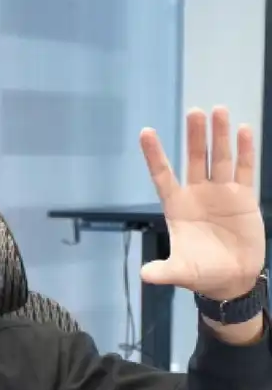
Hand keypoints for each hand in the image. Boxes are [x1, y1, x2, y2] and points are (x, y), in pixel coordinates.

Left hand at [139, 106, 264, 300]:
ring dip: (219, 136)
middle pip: (194, 159)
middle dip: (194, 136)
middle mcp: (197, 194)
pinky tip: (243, 130)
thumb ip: (164, 271)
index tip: (146, 132)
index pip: (163, 175)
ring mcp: (220, 192)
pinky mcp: (243, 196)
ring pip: (218, 158)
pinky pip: (243, 169)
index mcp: (177, 207)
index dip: (155, 155)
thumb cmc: (202, 273)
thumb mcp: (181, 272)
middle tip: (194, 112)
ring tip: (218, 111)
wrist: (232, 279)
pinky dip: (244, 150)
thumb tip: (145, 275)